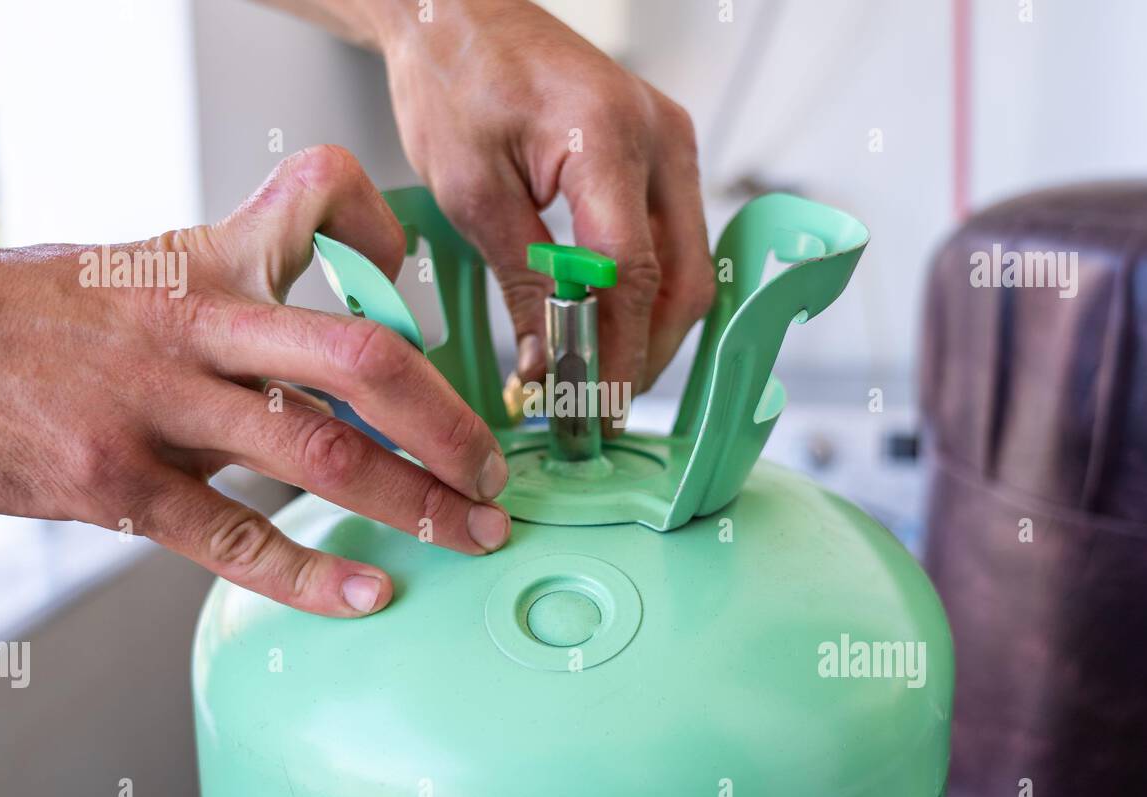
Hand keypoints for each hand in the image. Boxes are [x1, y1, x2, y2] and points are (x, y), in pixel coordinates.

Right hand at [0, 145, 510, 617]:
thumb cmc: (42, 318)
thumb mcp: (145, 269)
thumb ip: (240, 299)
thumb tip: (335, 353)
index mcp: (206, 260)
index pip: (316, 199)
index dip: (382, 233)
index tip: (415, 284)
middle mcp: (195, 324)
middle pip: (358, 357)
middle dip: (447, 420)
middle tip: (494, 468)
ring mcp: (160, 405)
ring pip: (318, 453)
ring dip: (414, 500)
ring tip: (470, 532)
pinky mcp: (120, 483)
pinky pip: (237, 537)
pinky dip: (312, 573)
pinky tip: (369, 592)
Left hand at [374, 0, 714, 411]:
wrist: (463, 15)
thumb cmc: (456, 81)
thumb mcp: (471, 190)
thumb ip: (521, 278)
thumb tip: (547, 363)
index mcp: (607, 136)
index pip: (633, 271)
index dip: (617, 349)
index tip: (591, 404)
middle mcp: (661, 137)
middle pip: (685, 278)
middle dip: (647, 354)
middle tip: (602, 408)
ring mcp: (672, 143)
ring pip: (690, 267)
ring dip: (652, 330)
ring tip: (603, 378)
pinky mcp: (663, 154)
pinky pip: (675, 240)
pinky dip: (648, 293)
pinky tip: (611, 326)